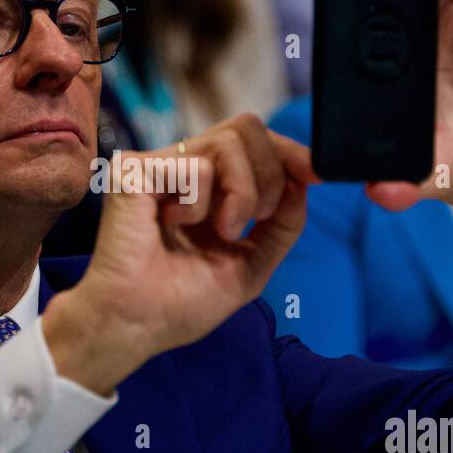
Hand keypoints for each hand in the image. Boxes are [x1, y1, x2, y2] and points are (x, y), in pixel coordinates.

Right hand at [44, 114, 318, 394]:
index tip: (317, 174)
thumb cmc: (179, 303)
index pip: (254, 142)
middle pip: (248, 126)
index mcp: (207, 187)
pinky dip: (199, 206)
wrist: (135, 326)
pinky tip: (172, 226)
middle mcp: (182, 167)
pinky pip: (197, 165)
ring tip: (219, 230)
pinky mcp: (135, 168)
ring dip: (241, 193)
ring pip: (230, 139)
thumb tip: (304, 181)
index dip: (290, 153)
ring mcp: (158, 164)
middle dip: (269, 175)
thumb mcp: (250, 265)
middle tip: (253, 220)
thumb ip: (281, 225)